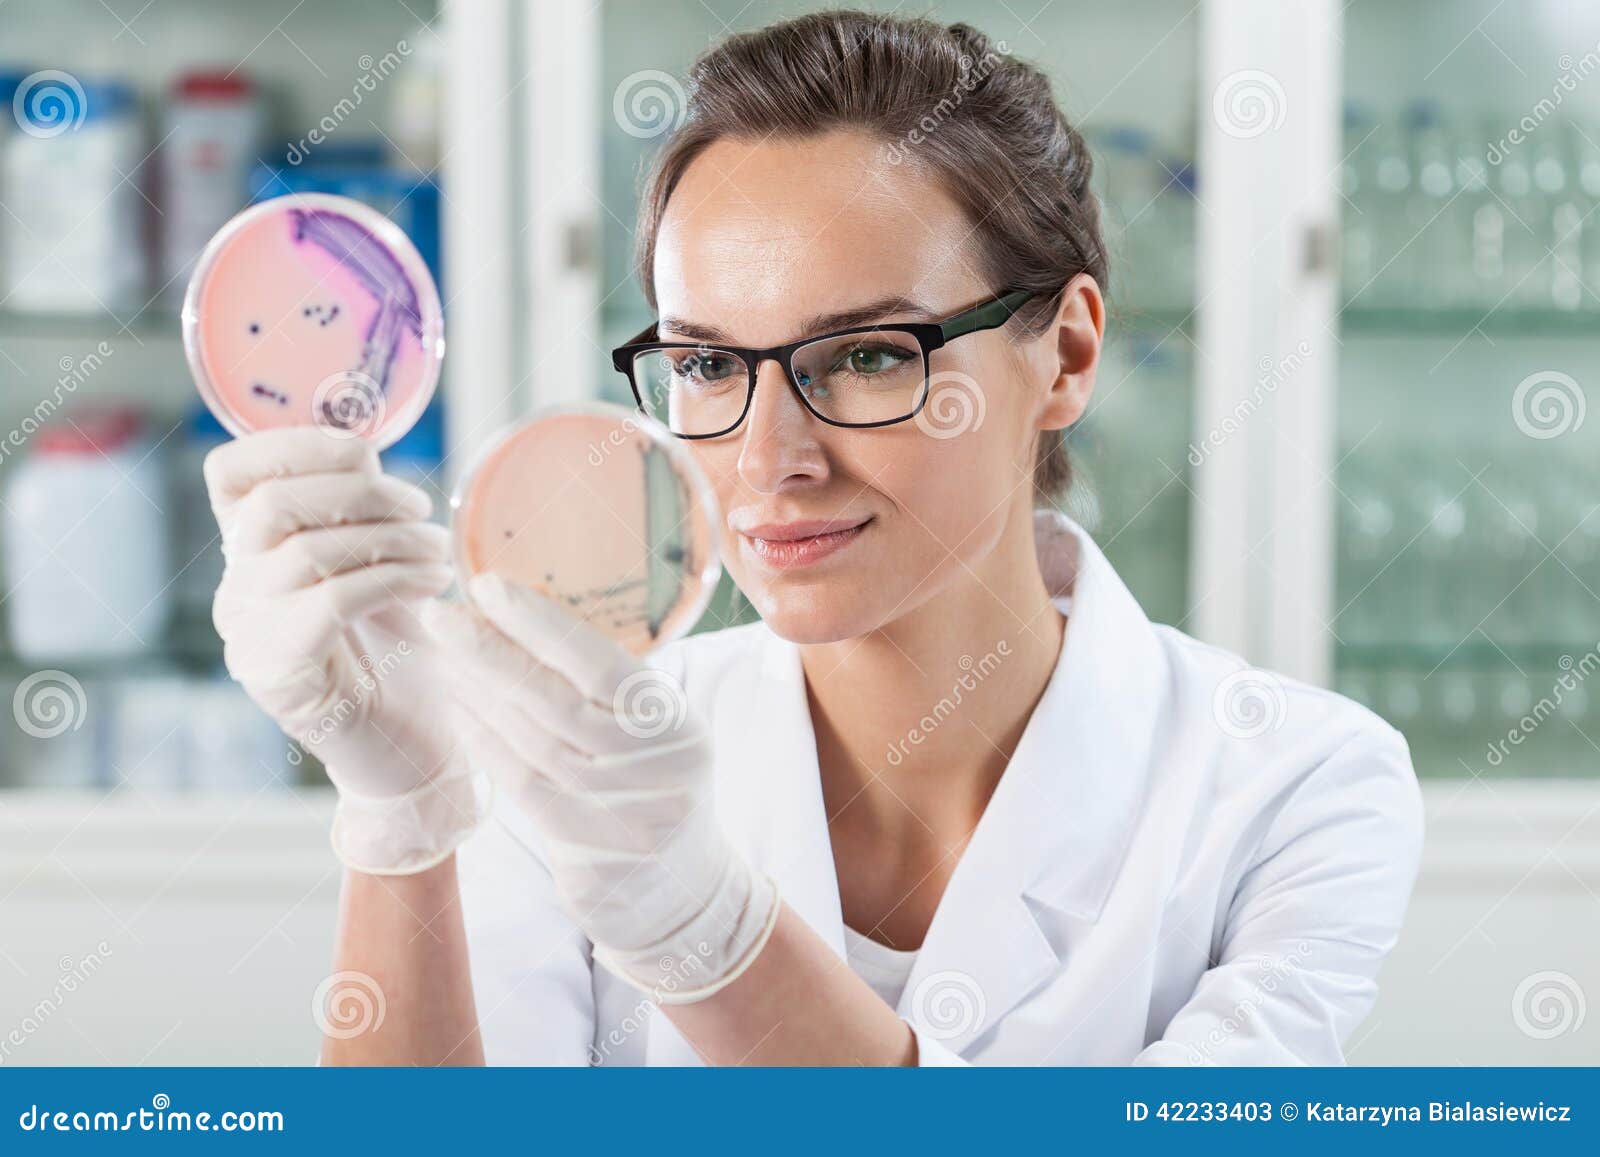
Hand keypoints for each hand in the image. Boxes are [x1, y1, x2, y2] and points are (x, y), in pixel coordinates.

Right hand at [205, 427, 486, 872]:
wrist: (418, 756)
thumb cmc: (406, 660)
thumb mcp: (384, 566)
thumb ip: (361, 513)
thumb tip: (361, 453)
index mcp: (255, 555)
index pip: (230, 474)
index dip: (292, 445)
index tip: (365, 455)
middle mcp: (238, 591)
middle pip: (270, 503)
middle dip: (360, 494)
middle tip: (422, 511)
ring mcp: (249, 635)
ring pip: (305, 551)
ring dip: (391, 540)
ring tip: (440, 556)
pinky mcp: (277, 674)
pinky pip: (329, 601)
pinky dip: (392, 579)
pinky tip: (431, 586)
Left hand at [422, 574, 778, 1000]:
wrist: (681, 889)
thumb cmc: (660, 783)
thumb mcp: (662, 728)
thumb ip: (611, 685)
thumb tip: (526, 616)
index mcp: (675, 727)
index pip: (602, 665)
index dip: (540, 625)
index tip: (488, 587)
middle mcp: (650, 771)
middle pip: (555, 703)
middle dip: (489, 653)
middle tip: (440, 615)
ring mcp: (615, 816)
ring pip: (530, 743)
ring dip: (476, 694)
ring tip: (441, 655)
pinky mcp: (581, 852)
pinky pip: (519, 785)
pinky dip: (483, 741)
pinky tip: (457, 708)